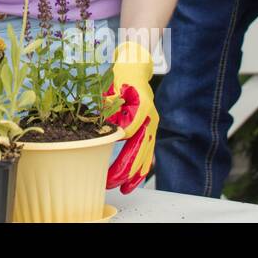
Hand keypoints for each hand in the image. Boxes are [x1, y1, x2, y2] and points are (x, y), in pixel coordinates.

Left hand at [104, 41, 156, 193]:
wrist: (135, 69)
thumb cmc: (122, 76)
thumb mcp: (112, 84)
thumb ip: (109, 101)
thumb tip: (107, 118)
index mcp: (142, 108)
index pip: (131, 131)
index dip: (119, 146)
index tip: (105, 156)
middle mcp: (150, 119)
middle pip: (139, 149)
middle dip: (125, 169)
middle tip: (110, 183)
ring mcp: (151, 125)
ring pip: (146, 155)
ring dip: (135, 174)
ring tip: (125, 189)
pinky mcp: (149, 129)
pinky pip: (148, 152)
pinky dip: (142, 167)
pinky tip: (135, 180)